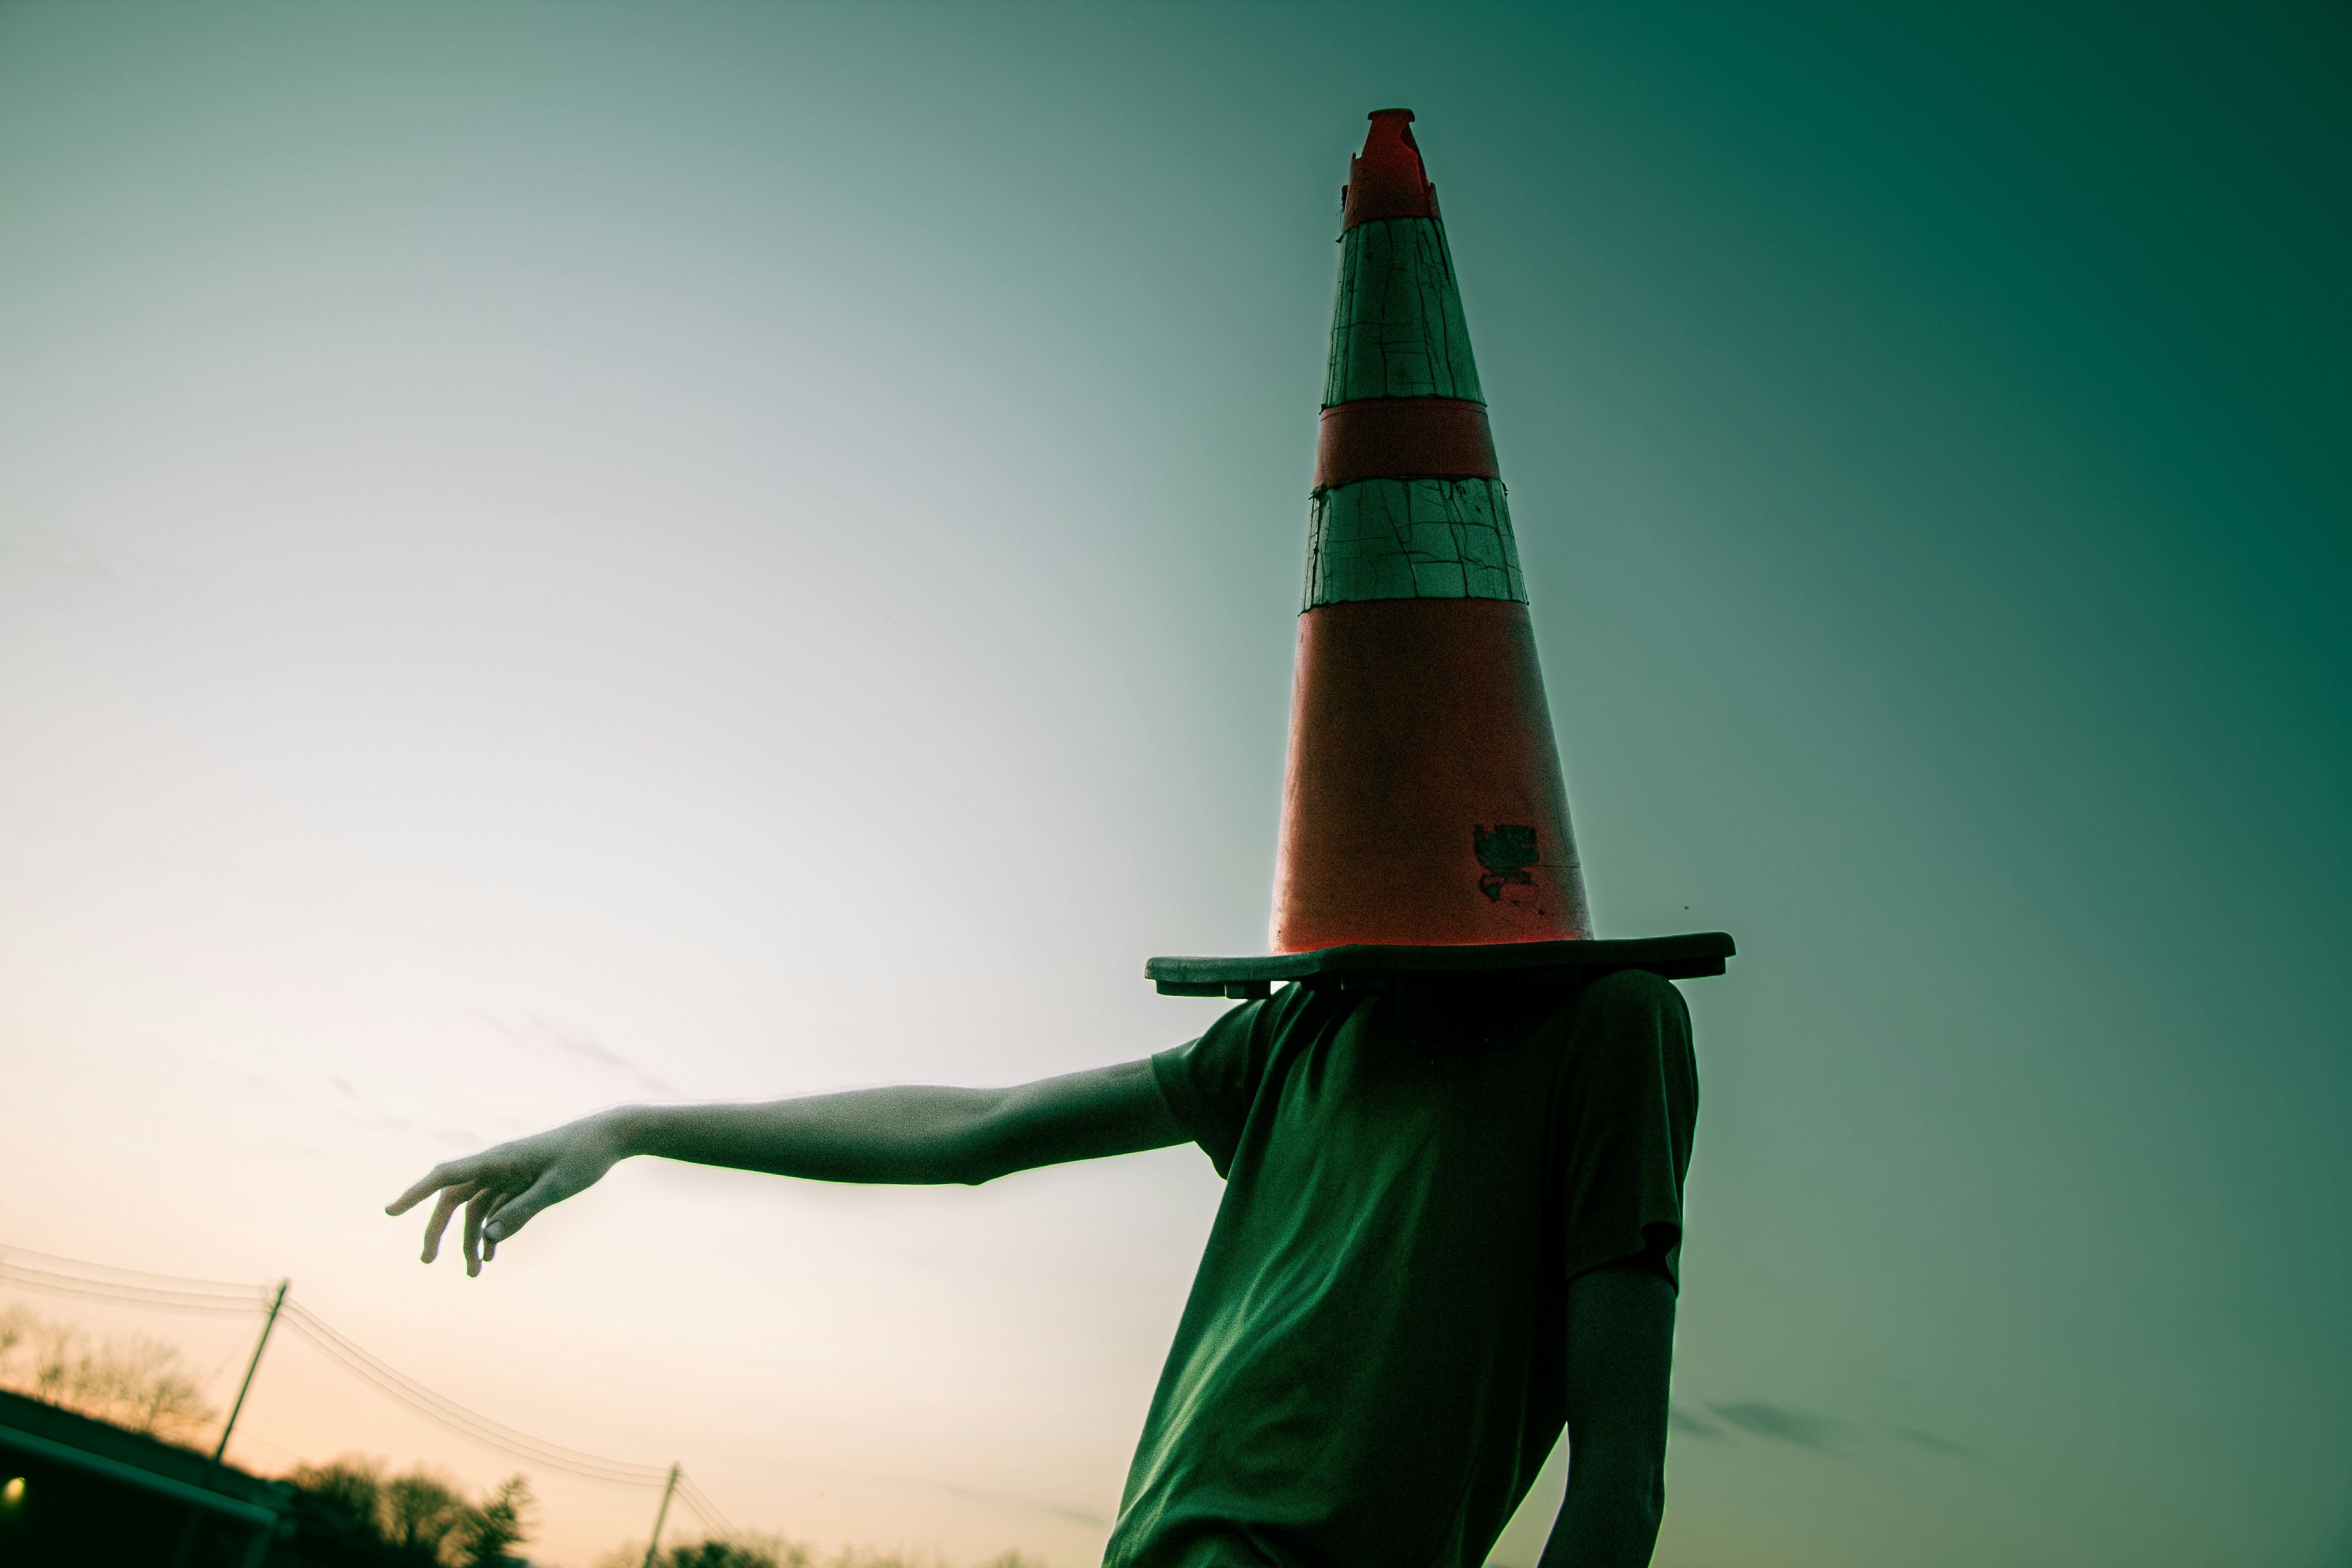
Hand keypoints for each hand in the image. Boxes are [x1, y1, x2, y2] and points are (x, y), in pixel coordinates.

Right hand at [384, 1111, 630, 1275]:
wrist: (611, 1138)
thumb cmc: (585, 1157)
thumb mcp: (557, 1187)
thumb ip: (523, 1210)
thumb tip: (486, 1237)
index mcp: (499, 1159)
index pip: (446, 1175)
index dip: (415, 1193)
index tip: (390, 1212)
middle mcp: (497, 1166)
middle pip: (454, 1199)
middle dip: (439, 1230)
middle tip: (426, 1261)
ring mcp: (509, 1175)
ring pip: (476, 1210)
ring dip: (471, 1240)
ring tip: (474, 1274)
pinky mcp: (522, 1184)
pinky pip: (497, 1210)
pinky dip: (492, 1232)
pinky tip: (491, 1256)